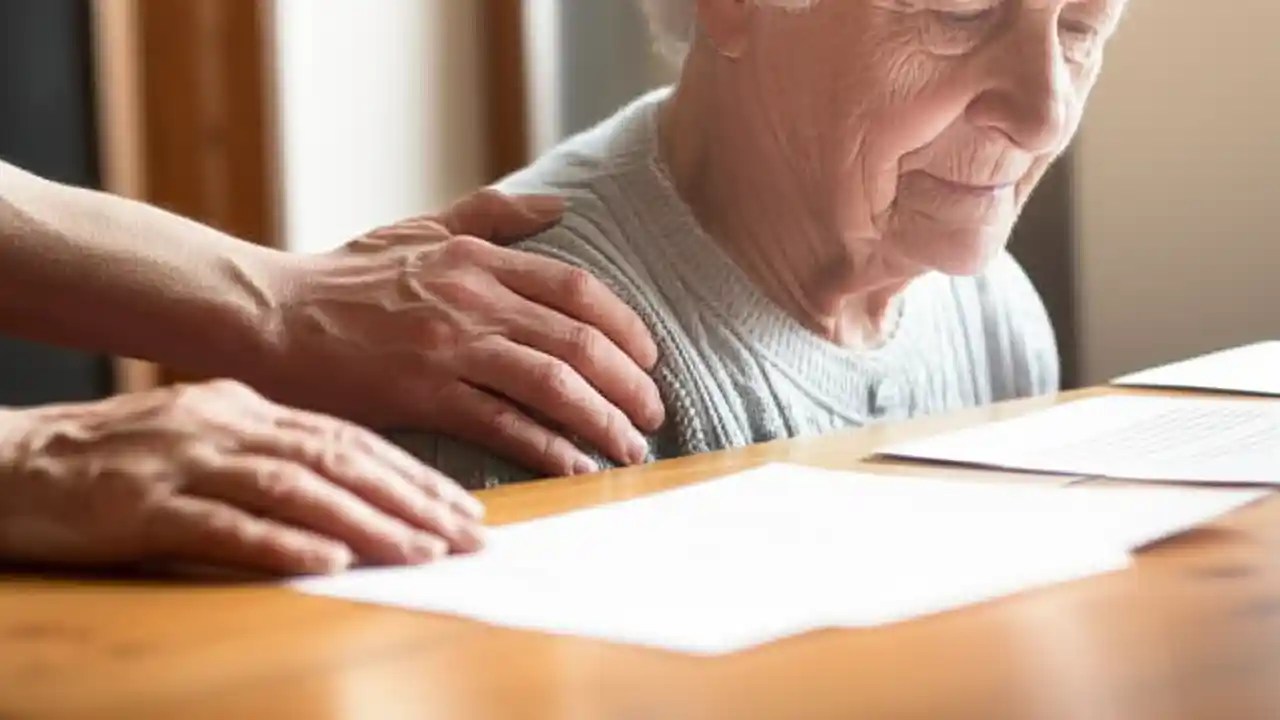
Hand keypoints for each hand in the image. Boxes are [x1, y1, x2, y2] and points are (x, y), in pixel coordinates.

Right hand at [0, 380, 484, 574]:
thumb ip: (271, 449)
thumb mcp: (205, 434)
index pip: (350, 439)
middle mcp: (225, 425)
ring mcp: (183, 462)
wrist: (16, 460)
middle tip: (469, 535)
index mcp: (245, 407)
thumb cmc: (117, 455)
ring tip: (423, 551)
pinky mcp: (139, 506)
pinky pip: (221, 525)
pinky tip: (330, 560)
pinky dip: (280, 542)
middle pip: (338, 459)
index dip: (414, 474)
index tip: (466, 509)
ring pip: (294, 488)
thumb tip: (350, 479)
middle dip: (411, 500)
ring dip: (367, 521)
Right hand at [259, 190, 663, 475]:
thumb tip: (561, 205)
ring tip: (629, 450)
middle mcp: (472, 300)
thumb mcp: (419, 228)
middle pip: (578, 341)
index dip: (626, 326)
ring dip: (602, 420)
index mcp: (477, 259)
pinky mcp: (421, 394)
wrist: (271, 316)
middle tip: (653, 416)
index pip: (577, 289)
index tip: (650, 359)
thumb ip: (492, 215)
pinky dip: (547, 447)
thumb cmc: (345, 277)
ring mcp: (448, 347)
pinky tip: (576, 466)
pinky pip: (501, 424)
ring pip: (550, 384)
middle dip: (629, 384)